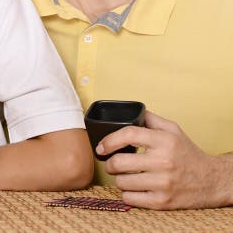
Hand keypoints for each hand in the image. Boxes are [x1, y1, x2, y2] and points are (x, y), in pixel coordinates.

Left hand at [99, 111, 230, 208]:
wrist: (211, 180)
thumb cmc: (187, 153)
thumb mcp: (172, 130)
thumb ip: (149, 118)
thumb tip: (127, 112)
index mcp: (164, 141)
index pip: (127, 135)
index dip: (109, 141)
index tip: (101, 147)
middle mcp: (163, 162)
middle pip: (119, 162)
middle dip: (110, 163)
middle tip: (113, 163)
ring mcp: (163, 184)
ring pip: (121, 182)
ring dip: (119, 179)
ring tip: (127, 175)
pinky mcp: (162, 202)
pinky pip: (129, 198)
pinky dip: (127, 193)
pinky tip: (134, 188)